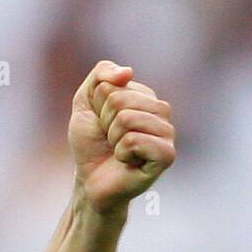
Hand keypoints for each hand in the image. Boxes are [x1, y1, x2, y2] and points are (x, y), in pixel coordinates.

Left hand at [69, 60, 175, 215]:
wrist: (91, 180)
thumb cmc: (91, 142)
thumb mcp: (85, 102)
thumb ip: (100, 76)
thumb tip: (128, 71)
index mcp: (145, 96)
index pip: (114, 84)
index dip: (98, 105)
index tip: (102, 121)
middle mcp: (161, 112)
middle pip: (120, 100)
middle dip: (104, 121)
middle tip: (110, 138)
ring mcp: (167, 133)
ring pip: (127, 119)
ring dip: (112, 137)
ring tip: (118, 148)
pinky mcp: (167, 155)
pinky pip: (135, 140)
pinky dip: (122, 152)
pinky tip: (128, 161)